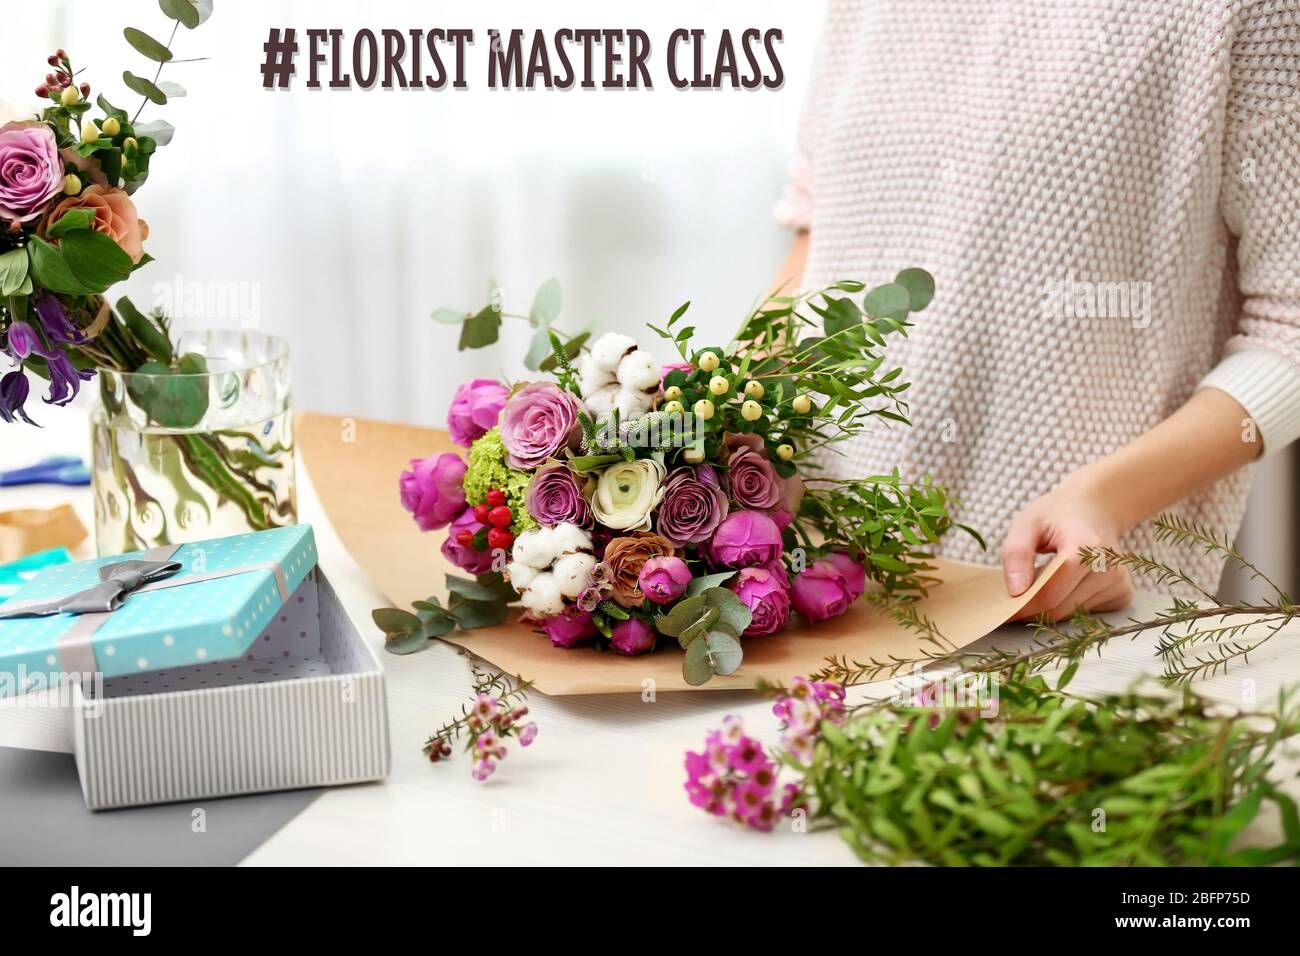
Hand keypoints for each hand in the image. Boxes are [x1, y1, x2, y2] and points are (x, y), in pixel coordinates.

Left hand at [1001, 478, 1133, 621]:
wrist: (1094, 509)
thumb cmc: (1057, 515)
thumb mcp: (1027, 523)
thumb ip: (1016, 554)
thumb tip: (1016, 591)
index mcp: (1086, 548)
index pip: (1049, 593)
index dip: (1022, 605)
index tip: (1003, 610)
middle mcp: (1108, 568)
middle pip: (1059, 608)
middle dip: (1032, 609)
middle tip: (1014, 600)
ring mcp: (1119, 583)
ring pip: (1071, 614)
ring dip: (1050, 607)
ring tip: (1041, 582)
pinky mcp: (1122, 594)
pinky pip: (1085, 613)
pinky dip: (1068, 605)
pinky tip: (1065, 585)